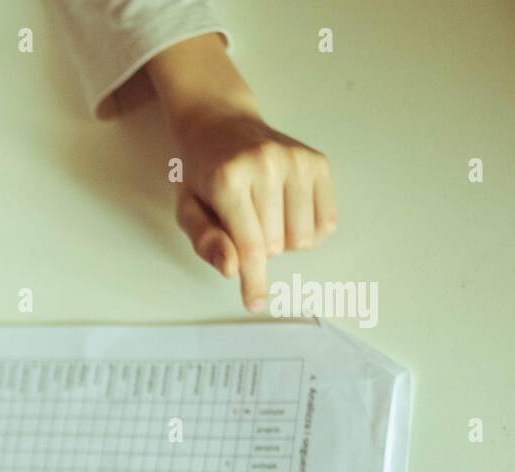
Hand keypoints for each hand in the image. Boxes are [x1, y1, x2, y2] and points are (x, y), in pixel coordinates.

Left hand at [172, 110, 336, 311]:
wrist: (222, 124)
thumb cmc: (202, 173)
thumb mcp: (187, 208)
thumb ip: (205, 241)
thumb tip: (231, 269)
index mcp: (228, 179)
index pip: (249, 245)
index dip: (253, 280)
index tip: (256, 304)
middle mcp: (267, 165)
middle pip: (275, 246)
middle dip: (258, 248)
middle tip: (242, 220)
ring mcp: (297, 161)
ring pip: (303, 238)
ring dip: (283, 240)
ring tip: (264, 214)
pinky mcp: (319, 162)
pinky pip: (326, 223)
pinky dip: (307, 231)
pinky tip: (287, 211)